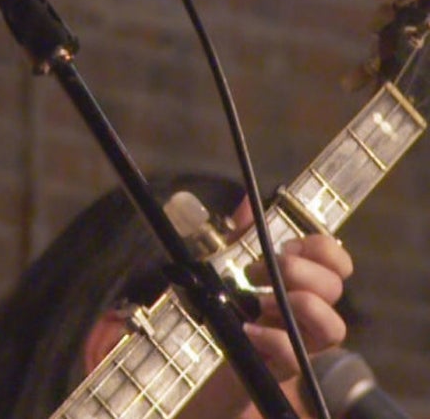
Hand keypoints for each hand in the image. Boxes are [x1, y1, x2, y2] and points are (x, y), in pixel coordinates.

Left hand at [230, 199, 352, 375]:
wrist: (228, 351)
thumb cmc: (239, 304)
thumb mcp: (234, 263)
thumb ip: (242, 233)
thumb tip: (247, 201)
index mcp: (308, 282)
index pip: (338, 261)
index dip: (319, 249)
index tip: (285, 247)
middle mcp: (317, 310)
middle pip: (334, 286)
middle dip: (297, 271)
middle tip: (255, 272)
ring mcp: (309, 341)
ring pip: (333, 326)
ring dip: (299, 305)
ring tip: (260, 300)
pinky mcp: (291, 366)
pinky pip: (297, 356)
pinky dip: (273, 338)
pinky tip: (249, 328)